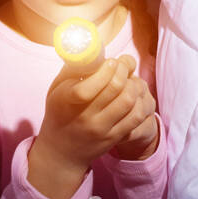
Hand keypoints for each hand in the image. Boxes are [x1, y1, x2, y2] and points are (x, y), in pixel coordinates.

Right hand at [36, 54, 157, 169]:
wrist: (61, 151)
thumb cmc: (60, 112)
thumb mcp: (57, 89)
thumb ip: (72, 68)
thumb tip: (91, 48)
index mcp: (66, 101)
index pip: (88, 86)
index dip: (105, 69)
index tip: (111, 61)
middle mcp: (84, 116)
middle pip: (114, 88)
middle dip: (123, 70)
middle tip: (123, 65)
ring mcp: (101, 129)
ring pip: (129, 101)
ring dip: (133, 84)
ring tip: (129, 79)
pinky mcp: (114, 138)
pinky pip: (136, 116)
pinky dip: (140, 101)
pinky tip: (134, 94)